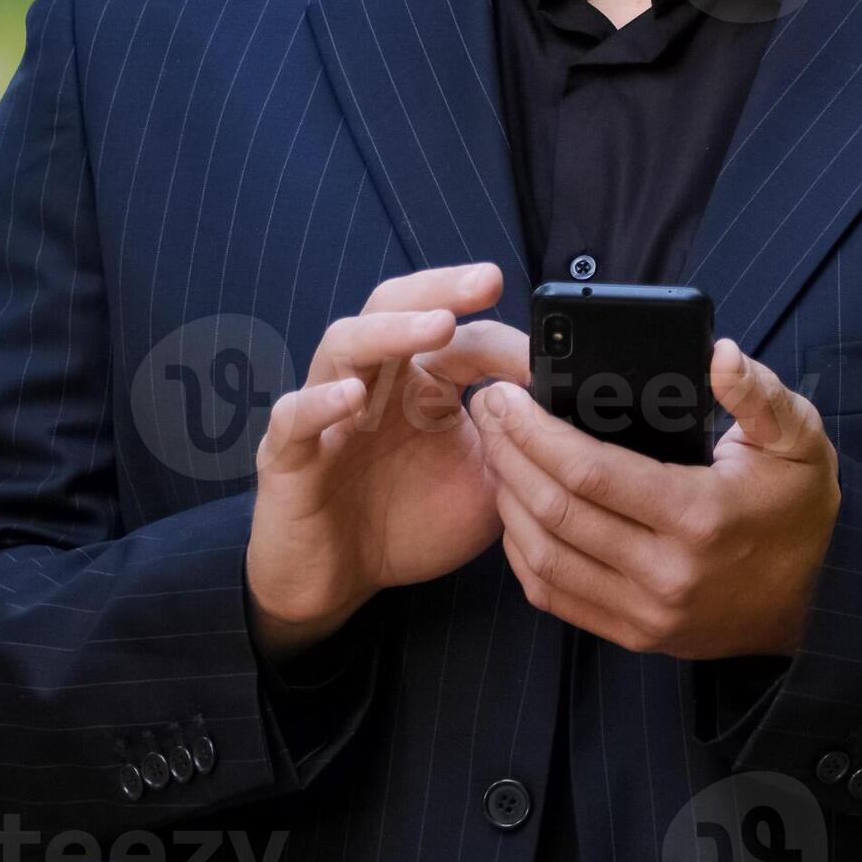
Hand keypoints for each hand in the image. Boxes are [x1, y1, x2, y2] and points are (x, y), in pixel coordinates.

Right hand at [246, 265, 528, 659]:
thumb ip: (523, 447)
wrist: (335, 581)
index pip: (459, 335)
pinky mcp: (288, 454)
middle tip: (489, 280)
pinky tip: (353, 397)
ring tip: (437, 325)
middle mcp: (373, 381)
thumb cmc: (408, 522)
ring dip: (392, 331)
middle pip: (396, 307)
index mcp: (420, 383)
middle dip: (441, 288)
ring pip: (346, 344)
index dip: (501, 333)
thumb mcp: (487, 485)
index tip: (548, 342)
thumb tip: (574, 412)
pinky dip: (322, 402)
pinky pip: (296, 417)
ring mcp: (327, 411)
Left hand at [473, 339, 838, 659]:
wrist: (816, 601)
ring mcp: (647, 613)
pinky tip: (516, 512)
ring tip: (494, 453)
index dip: (536, 432)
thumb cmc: (799, 508)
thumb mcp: (799, 438)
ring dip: (507, 501)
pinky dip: (523, 554)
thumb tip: (718, 355)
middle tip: (487, 410)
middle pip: (556, 511)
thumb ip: (759, 394)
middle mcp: (667, 573)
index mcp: (700, 516)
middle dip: (509, 454)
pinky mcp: (635, 636)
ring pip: (545, 557)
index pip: (590, 472)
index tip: (508, 396)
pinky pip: (556, 596)